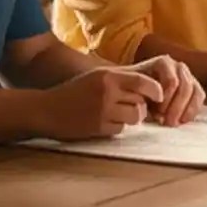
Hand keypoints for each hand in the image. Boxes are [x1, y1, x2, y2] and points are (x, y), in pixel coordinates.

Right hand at [37, 68, 162, 140]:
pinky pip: (120, 130)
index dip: (156, 90)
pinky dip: (117, 128)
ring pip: (134, 117)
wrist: (46, 109)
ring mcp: (102, 110)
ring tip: (119, 114)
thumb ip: (120, 79)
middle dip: (141, 106)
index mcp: (108, 76)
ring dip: (131, 118)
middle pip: (141, 101)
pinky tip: (104, 122)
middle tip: (132, 106)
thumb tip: (149, 85)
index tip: (159, 96)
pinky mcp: (98, 127)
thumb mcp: (97, 76)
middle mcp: (107, 91)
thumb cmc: (74, 91)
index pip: (143, 82)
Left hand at [129, 55, 204, 126]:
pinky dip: (192, 111)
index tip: (157, 114)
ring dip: (185, 110)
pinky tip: (182, 121)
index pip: (172, 82)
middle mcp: (178, 67)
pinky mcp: (195, 88)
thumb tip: (155, 98)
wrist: (137, 93)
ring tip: (173, 122)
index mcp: (163, 63)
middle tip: (167, 122)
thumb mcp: (133, 90)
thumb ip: (142, 91)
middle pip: (185, 87)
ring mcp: (188, 76)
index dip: (166, 100)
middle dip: (177, 107)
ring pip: (195, 92)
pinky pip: (200, 98)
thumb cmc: (134, 91)